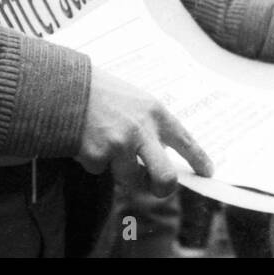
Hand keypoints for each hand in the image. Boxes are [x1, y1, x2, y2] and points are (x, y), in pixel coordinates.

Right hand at [78, 69, 212, 196]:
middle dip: (162, 188)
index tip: (208, 172)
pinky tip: (86, 138)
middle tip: (155, 186)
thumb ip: (151, 126)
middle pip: (165, 178)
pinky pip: (100, 170)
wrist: (66, 86)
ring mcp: (120, 145)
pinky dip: (93, 160)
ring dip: (119, 170)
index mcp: (156, 113)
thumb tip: (163, 158)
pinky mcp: (98, 155)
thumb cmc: (103, 94)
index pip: (186, 140)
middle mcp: (142, 130)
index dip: (199, 159)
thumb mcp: (136, 101)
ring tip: (107, 144)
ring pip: (130, 179)